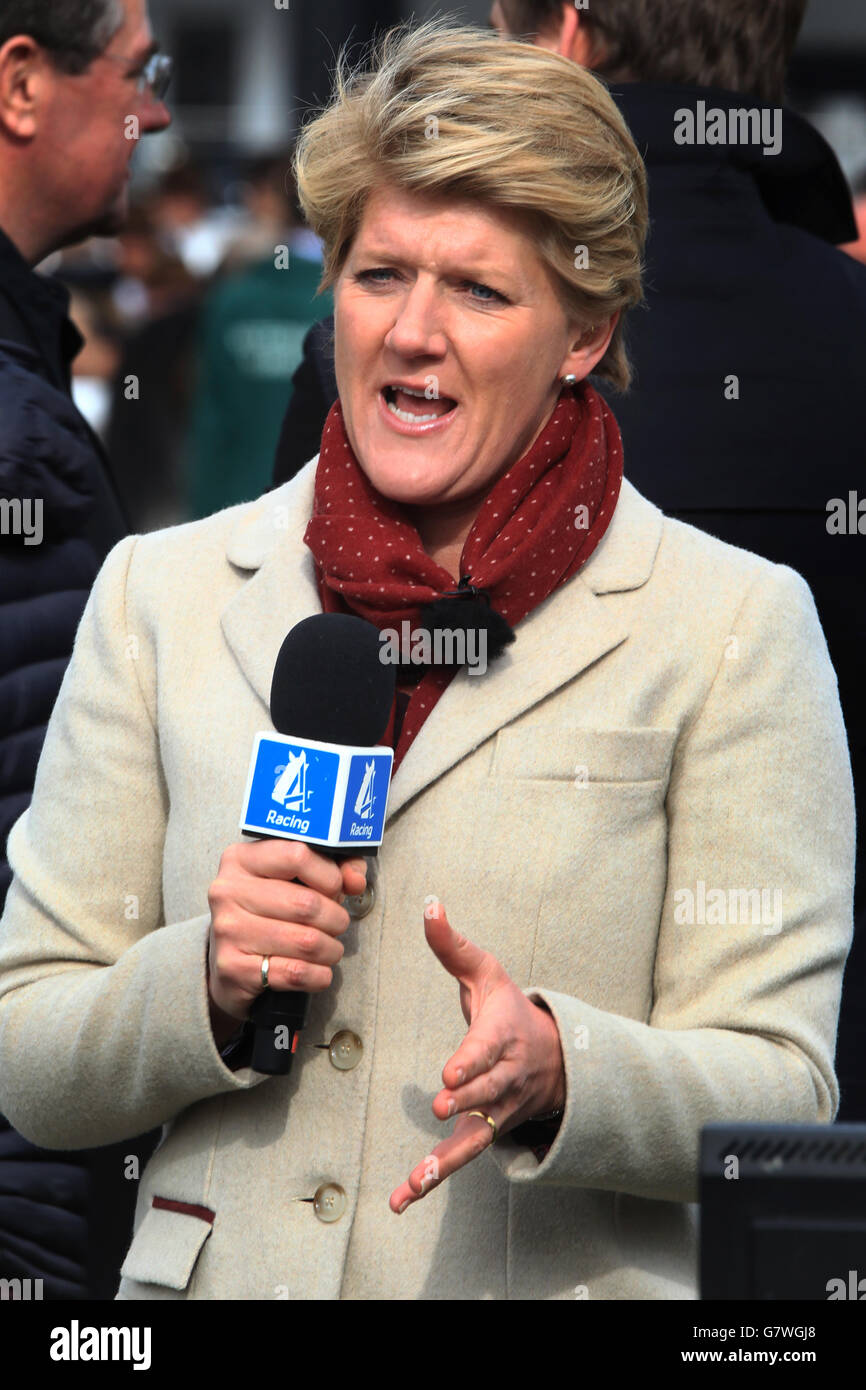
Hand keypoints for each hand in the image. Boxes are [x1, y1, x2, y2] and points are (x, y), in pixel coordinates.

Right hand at [206, 840, 367, 1027]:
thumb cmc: (267, 913)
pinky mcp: (233, 968)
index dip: (330, 875)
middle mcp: (228, 891)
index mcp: (242, 859)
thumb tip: (355, 880)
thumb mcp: (293, 879)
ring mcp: (228, 930)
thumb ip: (333, 868)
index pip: (298, 856)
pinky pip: (296, 973)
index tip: (337, 889)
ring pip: (306, 941)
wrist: (227, 964)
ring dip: (331, 950)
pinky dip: (319, 975)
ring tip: (330, 949)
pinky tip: (319, 972)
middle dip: (336, 918)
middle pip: (307, 903)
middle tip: (337, 925)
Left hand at [389, 901, 565, 1213]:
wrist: (554, 1057)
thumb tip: (428, 903)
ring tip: (417, 1180)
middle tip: (442, 1107)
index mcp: (502, 1035)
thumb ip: (452, 945)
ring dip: (446, 1160)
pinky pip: (462, 1158)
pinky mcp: (486, 1132)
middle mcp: (504, 1077)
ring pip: (476, 1137)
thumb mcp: (485, 973)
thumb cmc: (509, 1009)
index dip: (471, 1060)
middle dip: (467, 1101)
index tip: (450, 1073)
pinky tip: (402, 1198)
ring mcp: (497, 1110)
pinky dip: (433, 1179)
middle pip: (487, 1092)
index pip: (487, 1048)